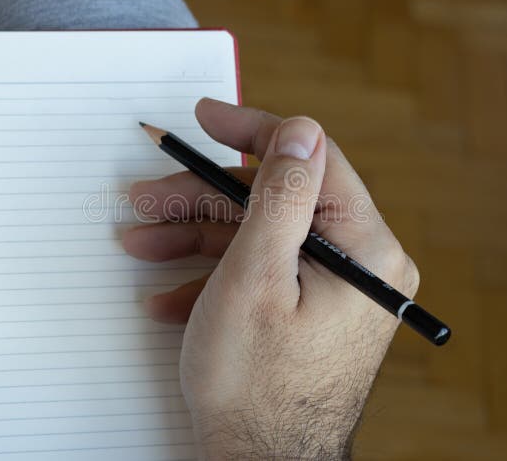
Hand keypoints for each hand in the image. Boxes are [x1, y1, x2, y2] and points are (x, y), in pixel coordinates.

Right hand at [123, 98, 418, 458]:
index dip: (253, 131)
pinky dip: (214, 278)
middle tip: (148, 195)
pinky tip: (170, 295)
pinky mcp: (312, 311)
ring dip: (196, 238)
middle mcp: (361, 265)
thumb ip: (281, 196)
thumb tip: (301, 128)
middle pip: (275, 201)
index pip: (311, 158)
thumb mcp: (256, 277)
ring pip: (261, 238)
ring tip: (142, 242)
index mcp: (364, 248)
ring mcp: (336, 290)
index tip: (204, 118)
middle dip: (203, 198)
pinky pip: (263, 274)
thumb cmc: (256, 387)